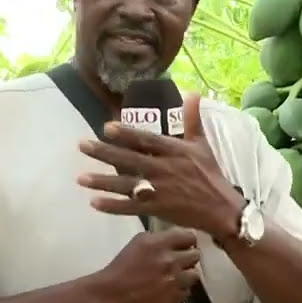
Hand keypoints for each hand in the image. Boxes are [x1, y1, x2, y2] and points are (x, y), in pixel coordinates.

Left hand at [77, 93, 243, 236]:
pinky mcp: (156, 209)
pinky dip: (113, 206)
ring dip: (103, 181)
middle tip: (82, 146)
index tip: (106, 127)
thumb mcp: (202, 144)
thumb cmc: (210, 174)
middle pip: (129, 160)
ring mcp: (159, 191)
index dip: (126, 134)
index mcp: (174, 152)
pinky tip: (94, 203)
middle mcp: (164, 169)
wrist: (220, 208)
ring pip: (126, 185)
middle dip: (104, 153)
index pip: (146, 141)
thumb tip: (193, 93)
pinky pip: (130, 208)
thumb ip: (193, 119)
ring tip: (81, 178)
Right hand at [94, 227, 202, 302]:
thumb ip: (160, 238)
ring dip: (186, 275)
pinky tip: (168, 290)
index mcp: (160, 244)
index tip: (184, 245)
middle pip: (195, 255)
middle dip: (188, 257)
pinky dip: (179, 291)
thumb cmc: (122, 266)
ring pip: (194, 275)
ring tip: (174, 277)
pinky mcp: (172, 300)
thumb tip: (177, 238)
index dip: (187, 241)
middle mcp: (170, 262)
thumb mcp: (138, 242)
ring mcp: (173, 282)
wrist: (110, 293)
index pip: (190, 237)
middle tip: (178, 261)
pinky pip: (186, 293)